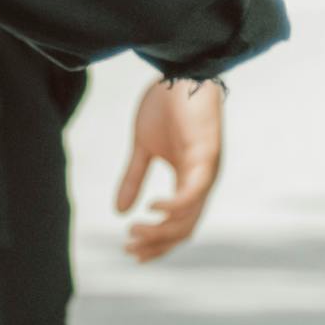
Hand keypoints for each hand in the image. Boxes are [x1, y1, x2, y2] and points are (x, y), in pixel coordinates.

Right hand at [114, 70, 224, 260]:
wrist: (181, 70)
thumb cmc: (166, 105)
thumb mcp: (143, 147)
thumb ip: (134, 178)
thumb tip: (118, 211)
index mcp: (189, 181)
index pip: (178, 225)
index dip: (156, 244)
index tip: (131, 253)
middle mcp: (201, 182)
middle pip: (183, 230)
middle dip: (156, 245)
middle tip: (129, 249)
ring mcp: (206, 170)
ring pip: (188, 217)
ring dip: (161, 231)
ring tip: (134, 231)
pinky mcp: (206, 156)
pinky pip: (194, 192)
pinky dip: (174, 206)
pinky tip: (152, 208)